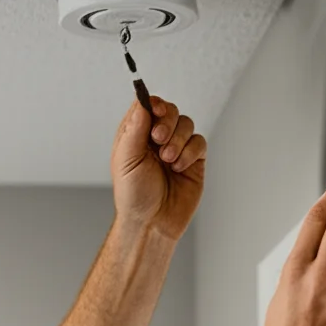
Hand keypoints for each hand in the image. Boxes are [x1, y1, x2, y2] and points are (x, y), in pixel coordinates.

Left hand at [110, 96, 206, 241]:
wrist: (152, 223)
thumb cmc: (134, 196)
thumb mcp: (127, 160)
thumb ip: (135, 129)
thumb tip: (143, 101)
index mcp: (136, 136)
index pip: (147, 106)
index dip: (153, 104)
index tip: (156, 111)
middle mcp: (156, 140)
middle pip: (170, 111)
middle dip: (167, 123)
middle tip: (158, 140)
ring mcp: (176, 148)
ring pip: (186, 124)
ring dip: (178, 140)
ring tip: (167, 160)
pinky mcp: (193, 161)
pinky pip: (199, 142)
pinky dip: (190, 152)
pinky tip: (179, 168)